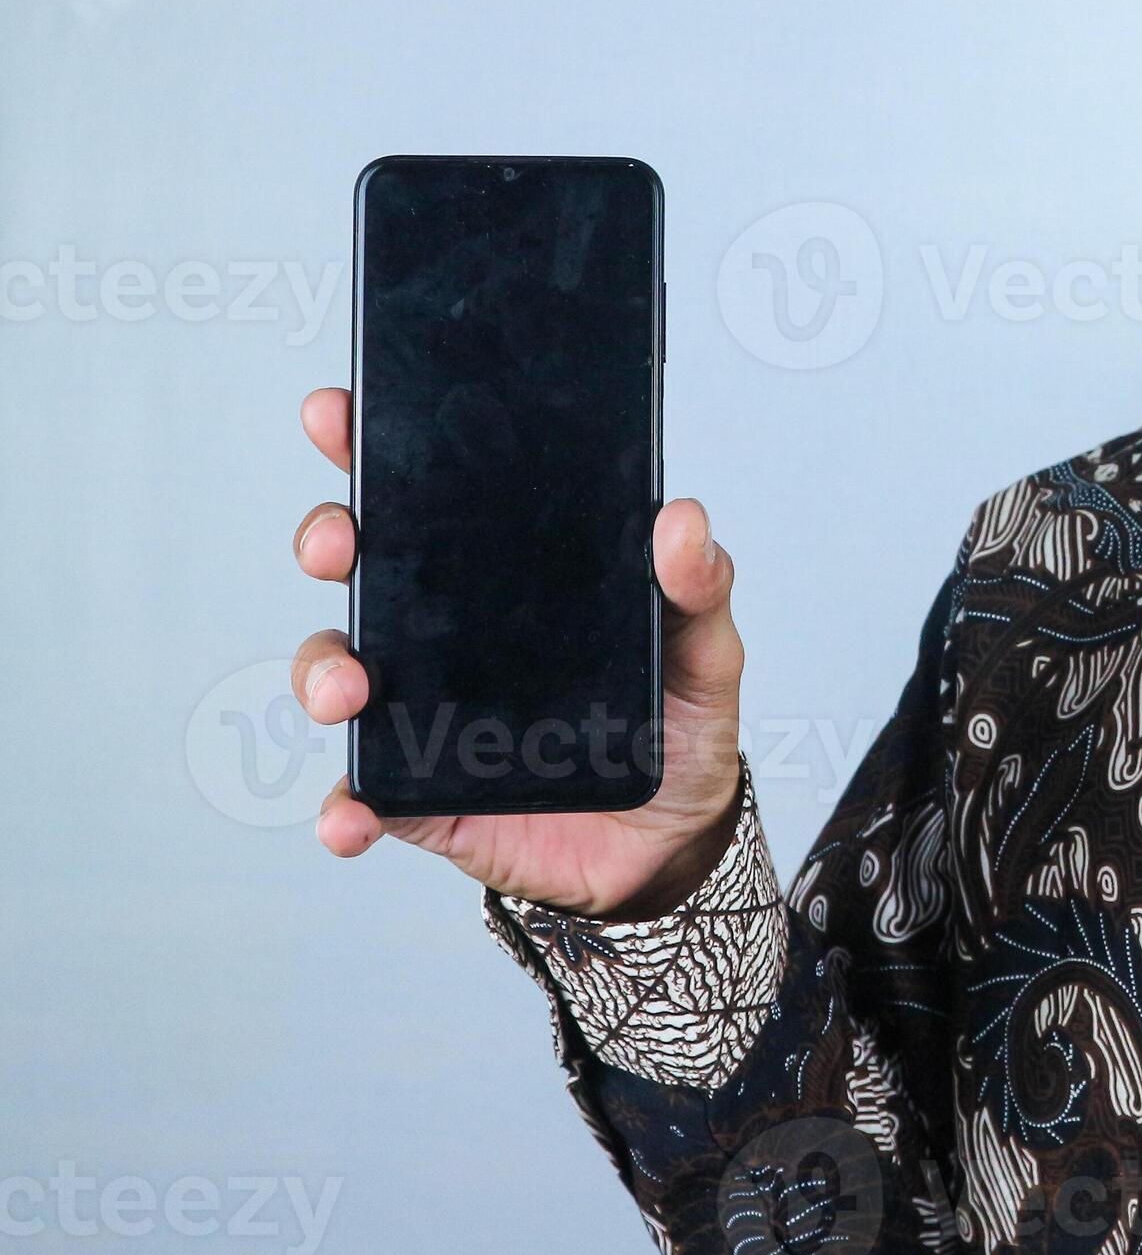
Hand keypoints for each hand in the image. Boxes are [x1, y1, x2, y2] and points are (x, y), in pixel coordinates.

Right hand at [289, 386, 747, 918]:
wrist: (675, 841)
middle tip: (340, 544)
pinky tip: (352, 814)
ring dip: (324, 670)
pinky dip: (346, 805)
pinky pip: (363, 795)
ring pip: (340, 670)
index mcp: (509, 577)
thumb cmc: (678, 726)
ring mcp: (425, 711)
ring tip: (349, 689)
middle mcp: (449, 634)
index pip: (433, 497)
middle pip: (365, 565)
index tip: (344, 413)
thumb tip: (681, 520)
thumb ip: (699, 587)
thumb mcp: (705, 647)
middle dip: (331, 538)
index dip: (379, 447)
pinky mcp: (420, 794)